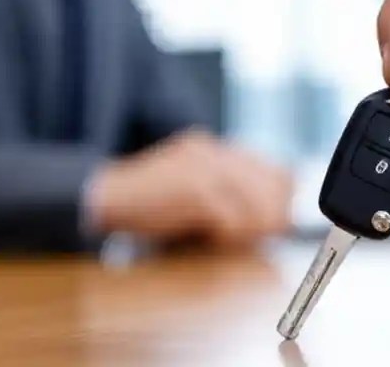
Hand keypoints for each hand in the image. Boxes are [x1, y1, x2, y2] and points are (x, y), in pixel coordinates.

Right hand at [86, 130, 293, 246]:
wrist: (106, 196)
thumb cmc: (149, 205)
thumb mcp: (194, 196)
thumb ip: (227, 199)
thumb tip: (269, 222)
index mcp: (215, 150)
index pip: (274, 168)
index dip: (283, 199)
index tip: (278, 224)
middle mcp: (212, 150)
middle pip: (272, 180)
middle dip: (274, 213)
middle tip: (265, 236)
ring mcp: (200, 163)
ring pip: (254, 194)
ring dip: (254, 223)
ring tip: (241, 239)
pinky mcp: (189, 182)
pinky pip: (226, 209)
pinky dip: (230, 229)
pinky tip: (220, 238)